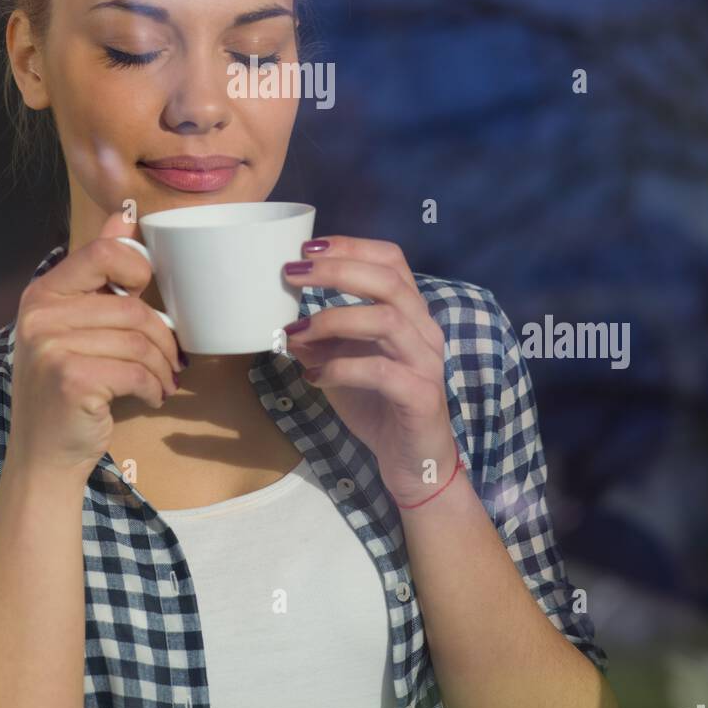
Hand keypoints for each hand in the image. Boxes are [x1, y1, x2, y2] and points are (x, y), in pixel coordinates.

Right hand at [5, 212, 183, 486]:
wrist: (43, 454)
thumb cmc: (68, 387)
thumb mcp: (76, 324)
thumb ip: (98, 270)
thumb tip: (123, 215)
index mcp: (43, 293)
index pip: (102, 253)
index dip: (137, 269)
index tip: (143, 296)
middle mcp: (39, 315)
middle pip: (132, 307)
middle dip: (162, 338)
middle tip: (168, 360)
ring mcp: (51, 348)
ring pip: (139, 341)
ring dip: (161, 367)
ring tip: (160, 381)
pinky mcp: (70, 380)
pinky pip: (136, 371)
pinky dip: (153, 387)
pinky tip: (150, 396)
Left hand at [282, 236, 457, 505]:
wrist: (413, 462)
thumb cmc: (379, 404)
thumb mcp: (342, 363)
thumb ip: (320, 338)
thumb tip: (282, 317)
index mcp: (410, 313)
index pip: (391, 260)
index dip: (351, 246)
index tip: (307, 247)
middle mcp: (424, 330)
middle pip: (388, 281)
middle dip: (337, 270)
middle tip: (293, 273)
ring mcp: (425, 362)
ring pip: (386, 320)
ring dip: (333, 319)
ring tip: (296, 331)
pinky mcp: (420, 396)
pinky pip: (380, 370)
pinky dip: (341, 368)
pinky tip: (315, 377)